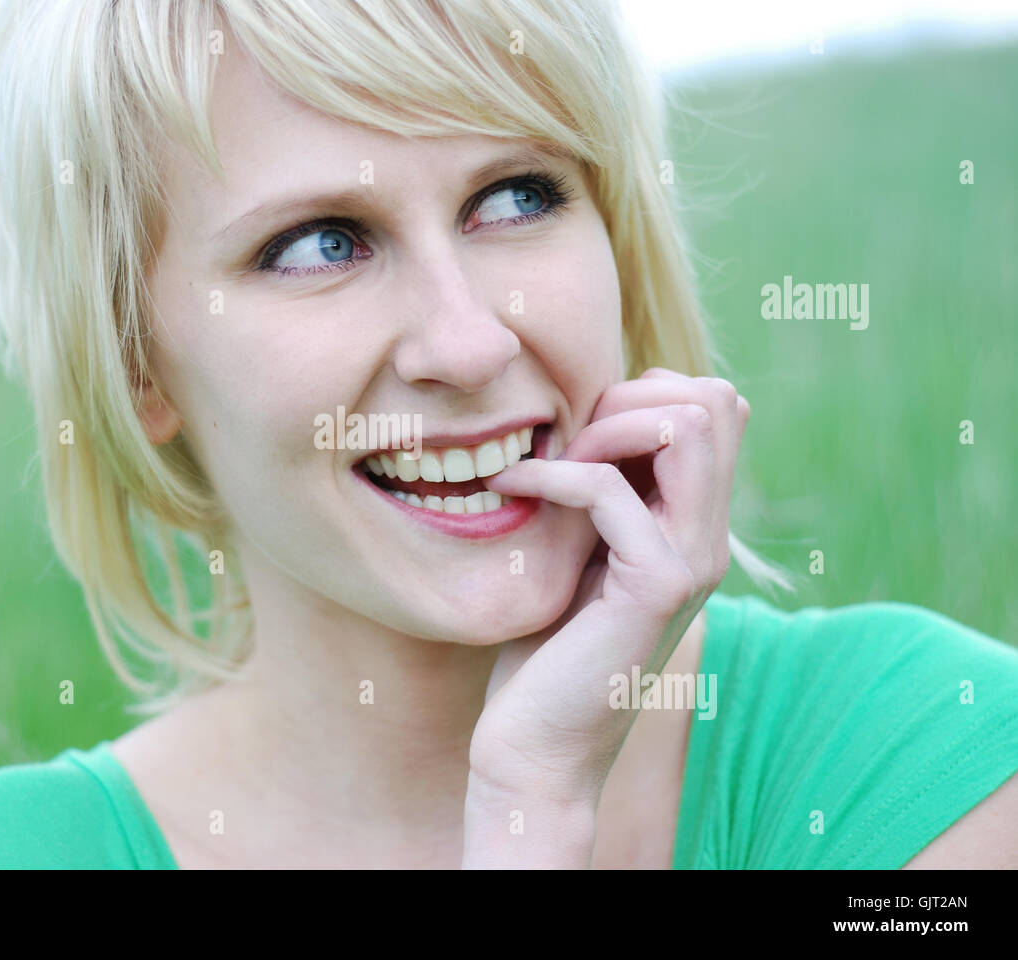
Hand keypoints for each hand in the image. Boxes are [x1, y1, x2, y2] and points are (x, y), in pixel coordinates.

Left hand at [466, 368, 749, 814]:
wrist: (535, 747)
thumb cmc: (542, 650)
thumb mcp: (575, 549)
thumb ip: (598, 492)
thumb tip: (585, 414)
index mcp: (693, 526)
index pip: (713, 406)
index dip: (642, 394)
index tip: (575, 435)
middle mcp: (707, 539)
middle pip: (714, 401)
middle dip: (628, 395)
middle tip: (564, 442)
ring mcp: (691, 562)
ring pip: (688, 425)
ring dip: (603, 426)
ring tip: (546, 462)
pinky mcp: (655, 588)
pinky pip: (609, 488)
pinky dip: (552, 475)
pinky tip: (509, 488)